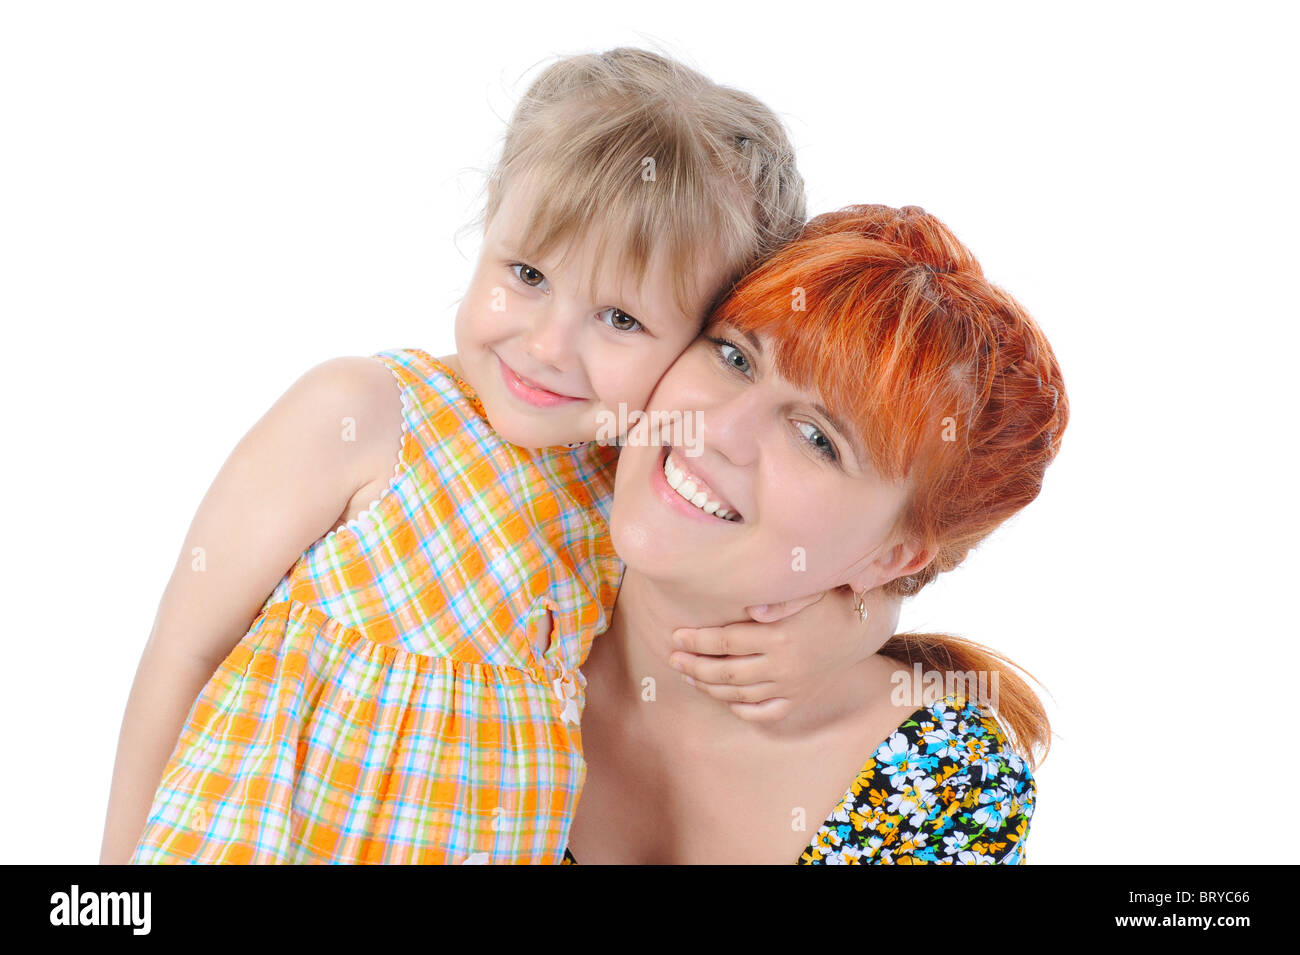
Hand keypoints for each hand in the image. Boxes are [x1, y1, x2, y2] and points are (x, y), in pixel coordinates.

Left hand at [667, 587, 901, 722]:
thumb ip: (778, 598)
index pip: (726, 642)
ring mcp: (791, 686)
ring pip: (740, 694)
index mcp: (779, 637)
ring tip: (689, 676)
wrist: (860, 628)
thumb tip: (750, 607)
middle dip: (694, 667)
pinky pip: (765, 712)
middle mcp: (783, 666)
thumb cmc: (826, 601)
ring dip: (709, 688)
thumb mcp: (806, 591)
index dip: (697, 641)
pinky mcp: (799, 698)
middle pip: (726, 672)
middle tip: (673, 659)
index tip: (676, 636)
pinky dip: (742, 708)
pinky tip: (725, 698)